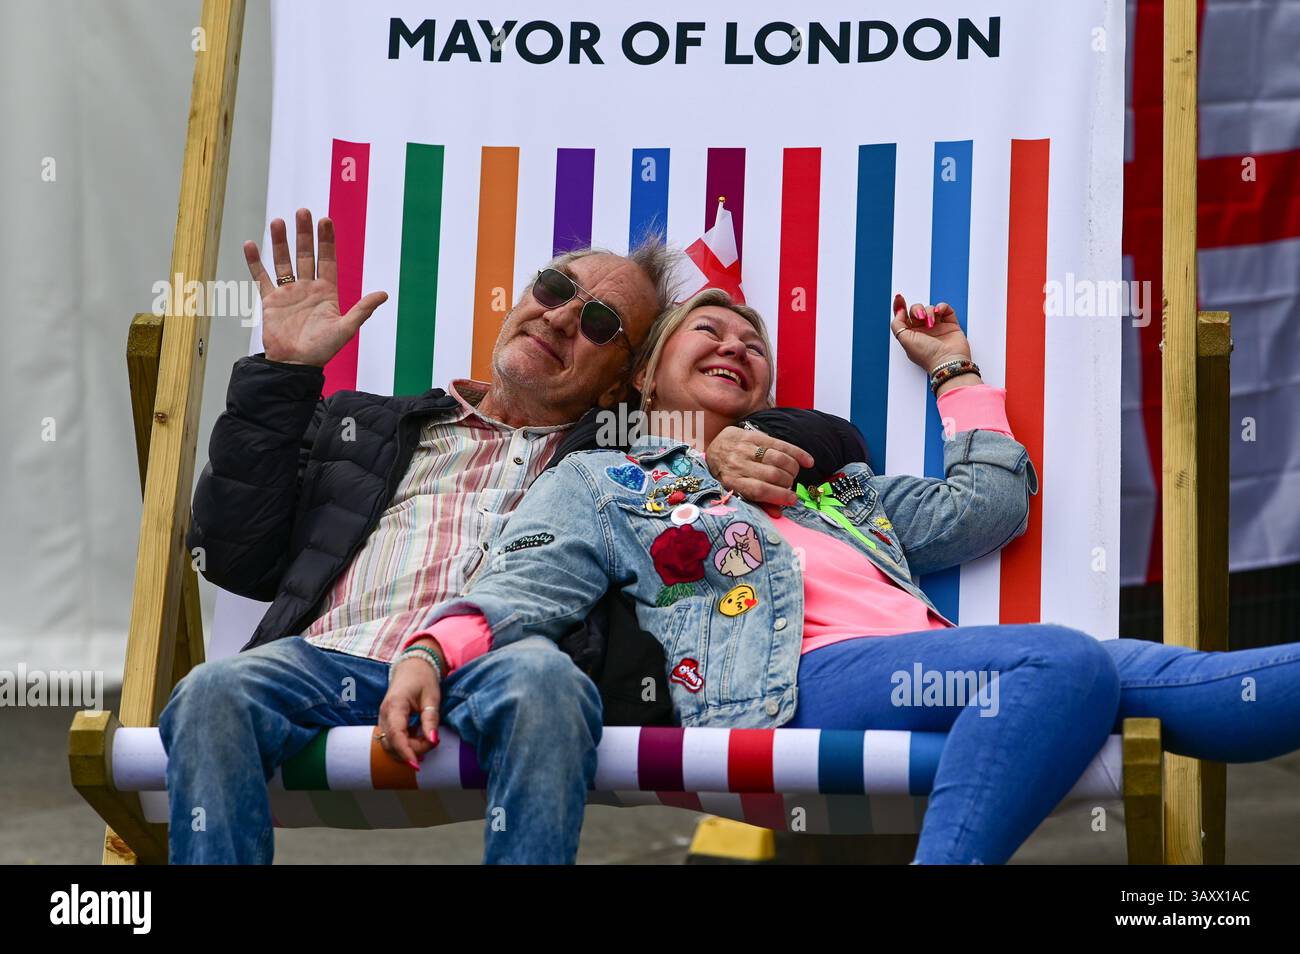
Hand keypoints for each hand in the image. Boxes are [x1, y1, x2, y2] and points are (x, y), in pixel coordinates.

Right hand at [244, 208, 388, 366]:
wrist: (295, 365)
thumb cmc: (322, 350)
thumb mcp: (346, 329)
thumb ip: (362, 310)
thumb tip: (384, 294)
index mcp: (327, 292)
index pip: (327, 260)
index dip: (327, 241)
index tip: (325, 220)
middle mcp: (308, 288)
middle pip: (306, 255)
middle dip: (304, 234)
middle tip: (303, 212)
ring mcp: (288, 293)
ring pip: (283, 261)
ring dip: (280, 242)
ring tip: (278, 222)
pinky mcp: (270, 301)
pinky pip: (262, 277)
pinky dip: (255, 261)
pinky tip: (251, 244)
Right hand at [376, 648, 442, 770]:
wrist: (412, 667)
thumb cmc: (423, 679)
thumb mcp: (432, 697)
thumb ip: (431, 719)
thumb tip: (433, 741)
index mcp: (395, 705)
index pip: (396, 735)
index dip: (405, 752)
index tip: (417, 765)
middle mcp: (384, 714)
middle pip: (392, 743)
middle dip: (412, 750)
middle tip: (433, 742)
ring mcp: (383, 718)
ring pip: (390, 744)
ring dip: (407, 749)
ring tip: (427, 741)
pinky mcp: (386, 722)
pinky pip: (392, 739)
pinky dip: (404, 744)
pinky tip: (419, 739)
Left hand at [705, 426, 813, 506]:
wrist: (714, 447)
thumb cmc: (728, 474)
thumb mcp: (735, 490)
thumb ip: (756, 502)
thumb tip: (778, 513)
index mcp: (731, 482)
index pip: (760, 490)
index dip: (779, 495)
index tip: (793, 500)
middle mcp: (737, 464)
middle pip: (772, 474)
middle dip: (787, 482)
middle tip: (790, 485)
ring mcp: (744, 448)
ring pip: (778, 458)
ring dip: (792, 468)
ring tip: (793, 474)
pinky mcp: (752, 435)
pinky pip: (779, 443)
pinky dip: (797, 453)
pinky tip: (808, 462)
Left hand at [890, 294, 971, 371]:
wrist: (948, 361)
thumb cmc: (927, 354)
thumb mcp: (904, 339)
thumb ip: (897, 324)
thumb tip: (899, 311)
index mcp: (911, 335)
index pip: (904, 317)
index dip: (900, 307)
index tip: (899, 298)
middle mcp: (924, 331)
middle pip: (917, 310)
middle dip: (917, 310)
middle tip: (921, 318)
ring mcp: (938, 327)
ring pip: (930, 309)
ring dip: (929, 311)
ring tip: (931, 323)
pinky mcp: (951, 325)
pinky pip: (945, 309)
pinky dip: (942, 307)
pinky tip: (939, 312)